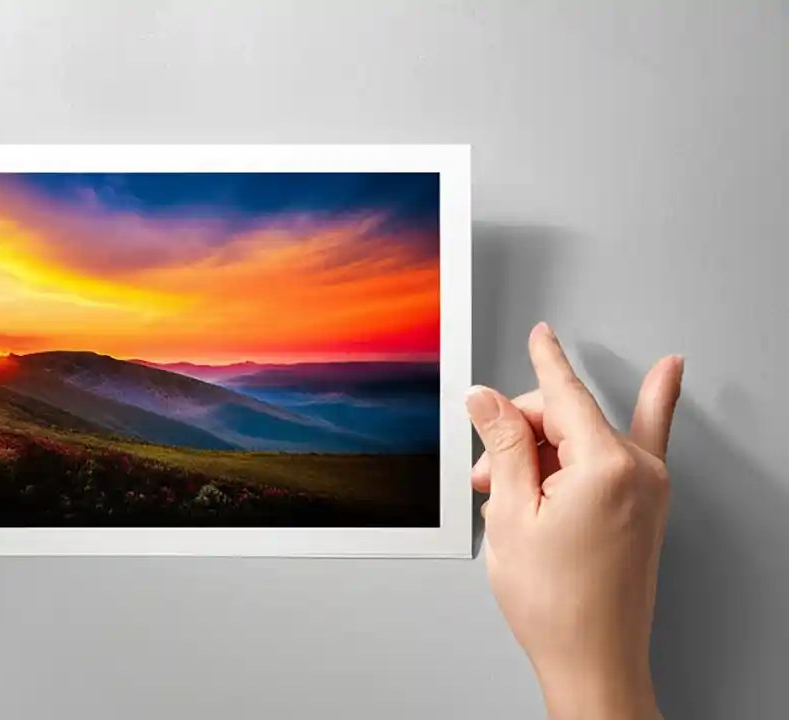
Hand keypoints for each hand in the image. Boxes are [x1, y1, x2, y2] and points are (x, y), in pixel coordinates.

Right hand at [467, 323, 681, 719]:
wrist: (591, 658)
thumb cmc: (556, 603)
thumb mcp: (511, 513)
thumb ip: (503, 446)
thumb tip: (488, 400)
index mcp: (606, 466)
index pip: (561, 397)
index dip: (543, 362)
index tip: (540, 335)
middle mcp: (638, 470)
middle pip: (568, 417)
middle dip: (519, 435)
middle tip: (486, 475)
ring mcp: (648, 489)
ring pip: (586, 436)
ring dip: (545, 450)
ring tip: (511, 494)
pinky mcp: (646, 506)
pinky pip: (651, 440)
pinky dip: (657, 404)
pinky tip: (667, 375)